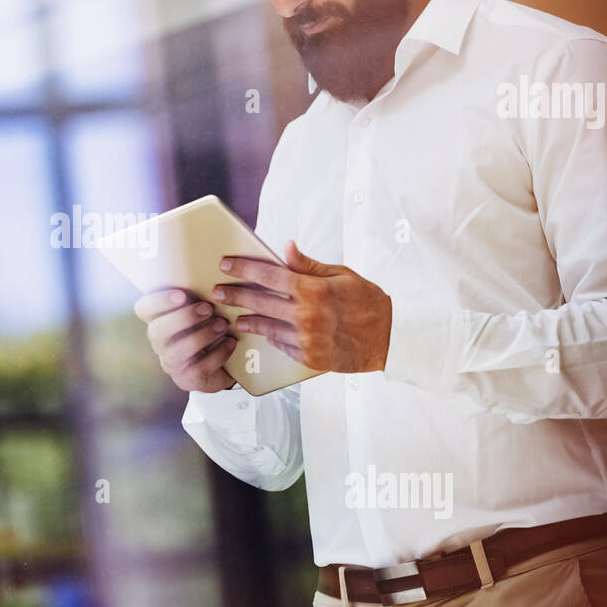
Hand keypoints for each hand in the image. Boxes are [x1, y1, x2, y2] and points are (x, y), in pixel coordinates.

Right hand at [134, 288, 238, 392]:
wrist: (221, 365)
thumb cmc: (209, 328)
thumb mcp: (202, 311)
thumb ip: (199, 295)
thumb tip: (214, 270)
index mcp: (159, 320)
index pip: (143, 309)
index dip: (158, 301)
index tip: (181, 294)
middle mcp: (160, 342)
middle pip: (157, 331)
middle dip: (183, 318)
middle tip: (208, 308)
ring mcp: (172, 362)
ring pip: (177, 351)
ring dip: (202, 336)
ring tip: (223, 325)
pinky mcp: (188, 379)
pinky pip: (199, 368)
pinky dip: (218, 354)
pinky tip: (231, 342)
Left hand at [213, 240, 391, 372]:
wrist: (389, 338)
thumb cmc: (367, 301)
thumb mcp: (341, 275)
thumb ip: (308, 265)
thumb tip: (286, 248)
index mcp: (313, 290)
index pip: (268, 275)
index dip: (242, 268)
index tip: (225, 264)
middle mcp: (306, 315)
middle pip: (258, 302)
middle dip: (234, 294)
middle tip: (217, 291)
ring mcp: (306, 339)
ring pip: (265, 327)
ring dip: (247, 320)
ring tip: (235, 317)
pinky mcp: (309, 358)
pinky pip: (281, 346)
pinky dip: (271, 337)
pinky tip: (264, 333)